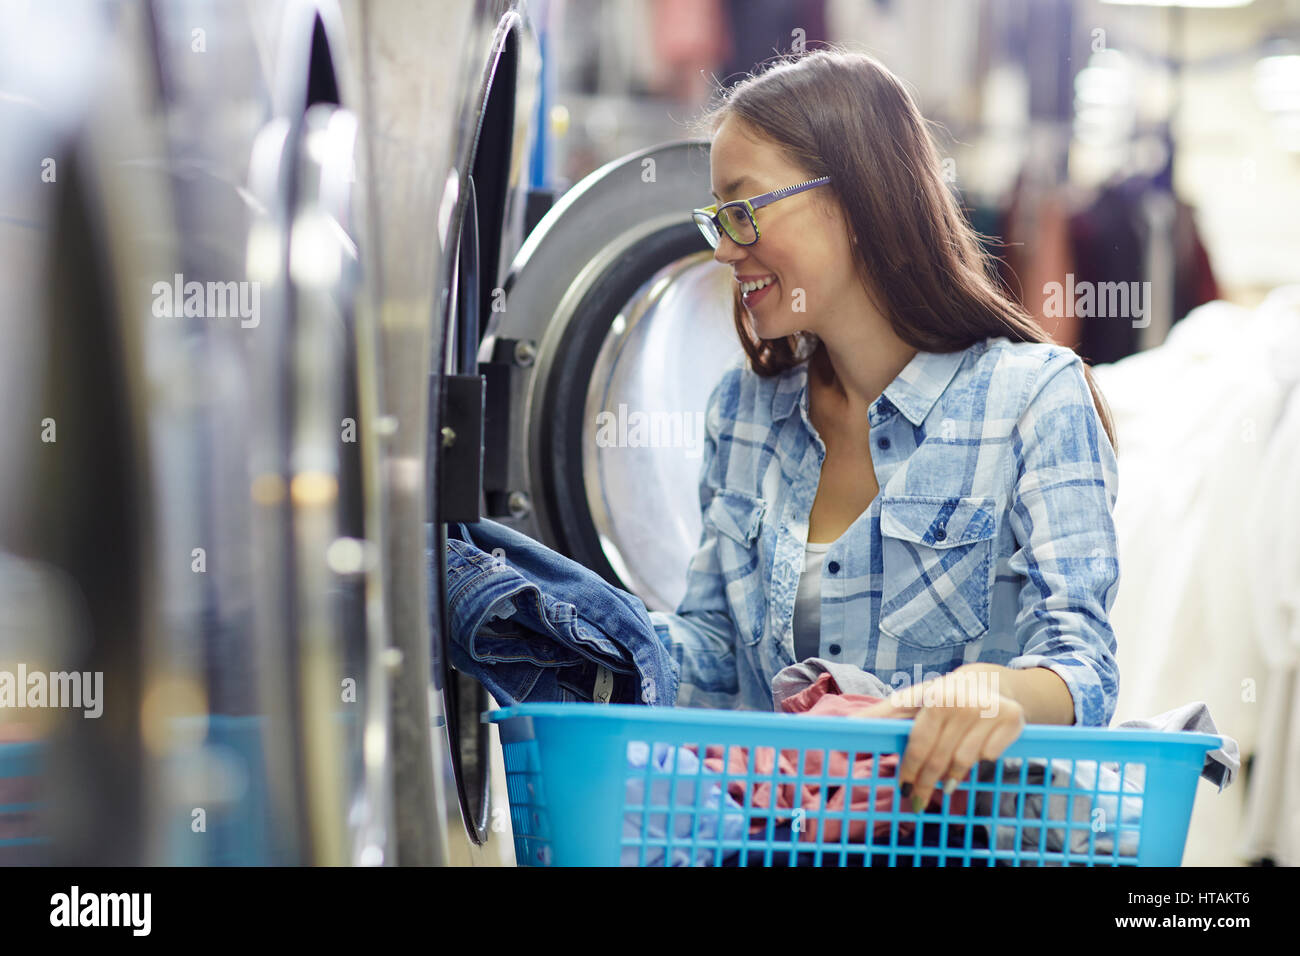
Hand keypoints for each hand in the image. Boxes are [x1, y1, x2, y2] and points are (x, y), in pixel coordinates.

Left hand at [853, 667, 1025, 812]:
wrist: (989, 681)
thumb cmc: (942, 696)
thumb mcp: (912, 701)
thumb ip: (882, 714)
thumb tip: (845, 724)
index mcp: (934, 696)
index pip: (919, 742)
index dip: (910, 768)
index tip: (902, 788)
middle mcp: (963, 701)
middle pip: (940, 758)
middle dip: (924, 783)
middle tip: (915, 801)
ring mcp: (989, 710)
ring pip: (965, 762)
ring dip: (951, 777)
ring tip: (944, 784)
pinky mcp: (1013, 719)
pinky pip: (990, 756)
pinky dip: (979, 762)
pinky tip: (974, 757)